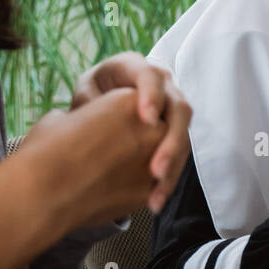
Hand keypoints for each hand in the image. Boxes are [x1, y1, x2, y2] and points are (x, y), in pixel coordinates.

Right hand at [0, 87, 166, 268]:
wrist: (40, 193)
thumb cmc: (44, 151)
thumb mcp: (63, 118)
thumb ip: (86, 118)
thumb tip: (78, 125)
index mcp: (130, 99)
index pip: (142, 106)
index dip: (129, 120)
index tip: (111, 132)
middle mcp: (150, 128)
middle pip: (159, 132)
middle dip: (145, 142)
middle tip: (117, 155)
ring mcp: (153, 161)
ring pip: (162, 161)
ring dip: (148, 166)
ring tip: (113, 175)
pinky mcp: (148, 192)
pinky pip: (153, 188)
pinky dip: (141, 190)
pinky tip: (115, 192)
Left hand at [72, 51, 191, 213]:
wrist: (97, 110)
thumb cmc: (88, 98)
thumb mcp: (84, 94)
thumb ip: (91, 102)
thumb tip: (95, 120)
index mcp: (135, 68)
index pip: (151, 76)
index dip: (152, 96)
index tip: (147, 119)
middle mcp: (161, 87)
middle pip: (179, 109)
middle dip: (171, 141)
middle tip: (156, 169)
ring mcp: (170, 111)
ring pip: (184, 136)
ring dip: (173, 167)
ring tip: (157, 195)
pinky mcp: (172, 135)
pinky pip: (178, 156)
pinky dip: (168, 180)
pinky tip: (154, 200)